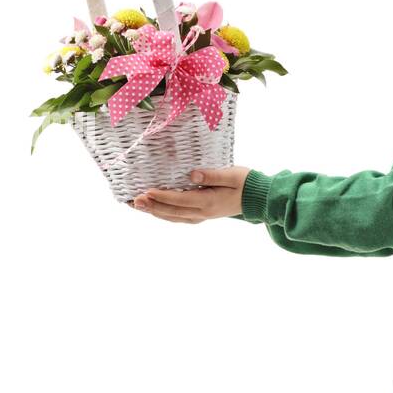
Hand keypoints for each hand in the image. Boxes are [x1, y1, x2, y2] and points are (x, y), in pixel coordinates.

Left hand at [129, 166, 249, 222]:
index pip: (180, 200)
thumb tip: (192, 174)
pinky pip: (179, 217)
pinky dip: (165, 214)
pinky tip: (155, 209)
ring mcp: (202, 216)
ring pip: (173, 217)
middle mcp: (203, 212)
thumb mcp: (232, 175)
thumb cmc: (246, 183)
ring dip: (155, 211)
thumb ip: (212, 174)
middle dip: (152, 206)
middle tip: (134, 201)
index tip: (146, 191)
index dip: (162, 197)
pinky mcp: (202, 214)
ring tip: (138, 205)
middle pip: (172, 211)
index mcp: (208, 202)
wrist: (259, 199)